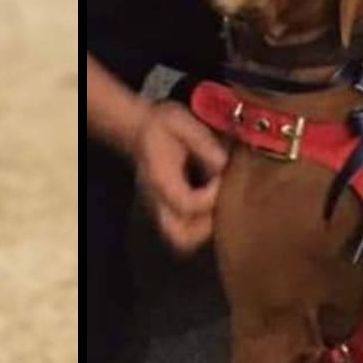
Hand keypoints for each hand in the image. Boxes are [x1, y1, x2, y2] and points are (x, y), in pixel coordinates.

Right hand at [129, 101, 227, 253]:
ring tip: (219, 208)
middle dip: (206, 227)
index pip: (187, 203)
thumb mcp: (180, 122)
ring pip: (181, 240)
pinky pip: (184, 232)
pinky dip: (202, 227)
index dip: (211, 196)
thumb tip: (224, 164)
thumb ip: (202, 142)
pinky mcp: (167, 211)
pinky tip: (215, 205)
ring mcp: (160, 209)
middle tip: (222, 205)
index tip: (222, 176)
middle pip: (179, 236)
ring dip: (204, 232)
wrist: (138, 130)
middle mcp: (158, 201)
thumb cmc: (161, 126)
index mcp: (160, 179)